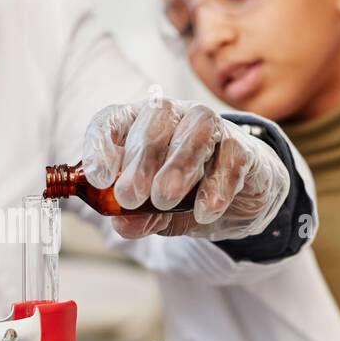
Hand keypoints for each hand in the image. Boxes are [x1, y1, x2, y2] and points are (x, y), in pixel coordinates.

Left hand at [81, 96, 288, 238]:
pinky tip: (205, 210)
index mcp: (137, 125)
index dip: (101, 147)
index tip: (98, 179)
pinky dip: (217, 186)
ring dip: (177, 165)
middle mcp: (173, 117)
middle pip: (154, 122)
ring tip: (164, 199)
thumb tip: (123, 223)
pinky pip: (230, 159)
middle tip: (129, 197)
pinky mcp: (241, 148)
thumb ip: (138, 217)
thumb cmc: (184, 195)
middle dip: (139, 161)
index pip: (112, 121)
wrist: (237, 199)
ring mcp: (210, 128)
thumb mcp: (154, 212)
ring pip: (195, 132)